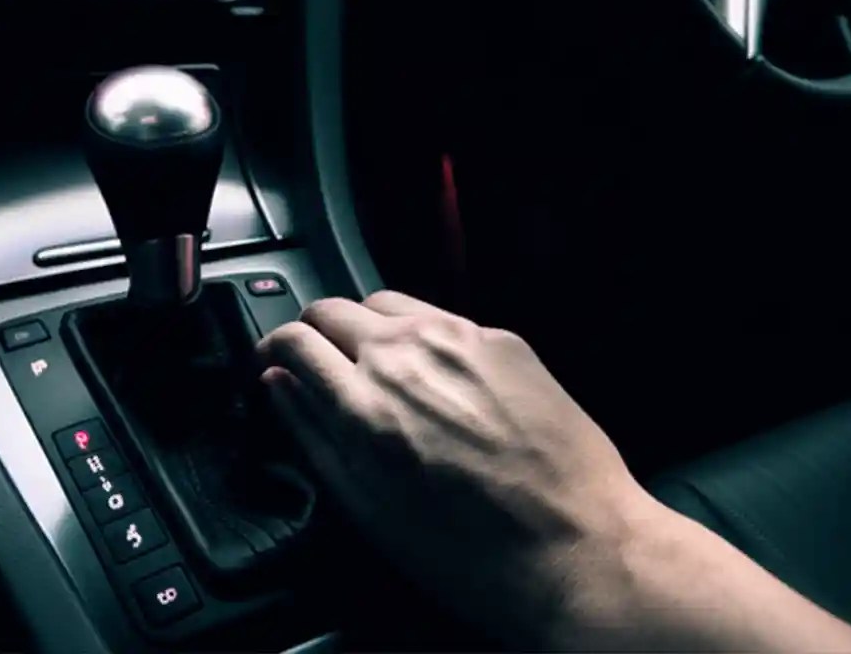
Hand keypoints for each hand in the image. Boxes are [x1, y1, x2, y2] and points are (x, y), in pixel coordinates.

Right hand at [256, 291, 655, 640]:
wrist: (577, 545)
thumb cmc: (472, 549)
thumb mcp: (369, 508)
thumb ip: (314, 436)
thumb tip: (281, 386)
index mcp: (364, 405)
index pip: (293, 339)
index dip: (273, 351)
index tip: (274, 366)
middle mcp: (407, 356)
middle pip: (332, 308)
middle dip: (314, 334)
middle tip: (322, 369)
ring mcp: (460, 339)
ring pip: (385, 302)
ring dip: (366, 328)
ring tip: (379, 373)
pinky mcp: (503, 339)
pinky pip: (441, 319)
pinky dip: (422, 339)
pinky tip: (438, 385)